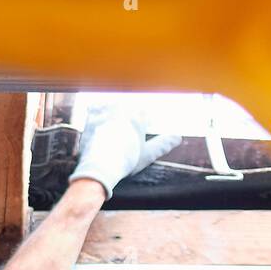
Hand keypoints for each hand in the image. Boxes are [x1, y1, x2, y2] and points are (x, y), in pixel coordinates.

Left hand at [68, 103, 182, 200]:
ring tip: (111, 125)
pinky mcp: (91, 115)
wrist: (100, 165)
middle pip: (129, 106)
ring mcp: (107, 110)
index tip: (142, 128)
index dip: (144, 121)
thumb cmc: (126, 161)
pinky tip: (96, 116)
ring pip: (112, 104)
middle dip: (128, 114)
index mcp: (139, 117)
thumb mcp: (148, 154)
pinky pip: (93, 106)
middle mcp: (124, 108)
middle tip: (124, 131)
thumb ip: (163, 144)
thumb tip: (179, 137)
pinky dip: (95, 111)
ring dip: (112, 110)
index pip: (145, 113)